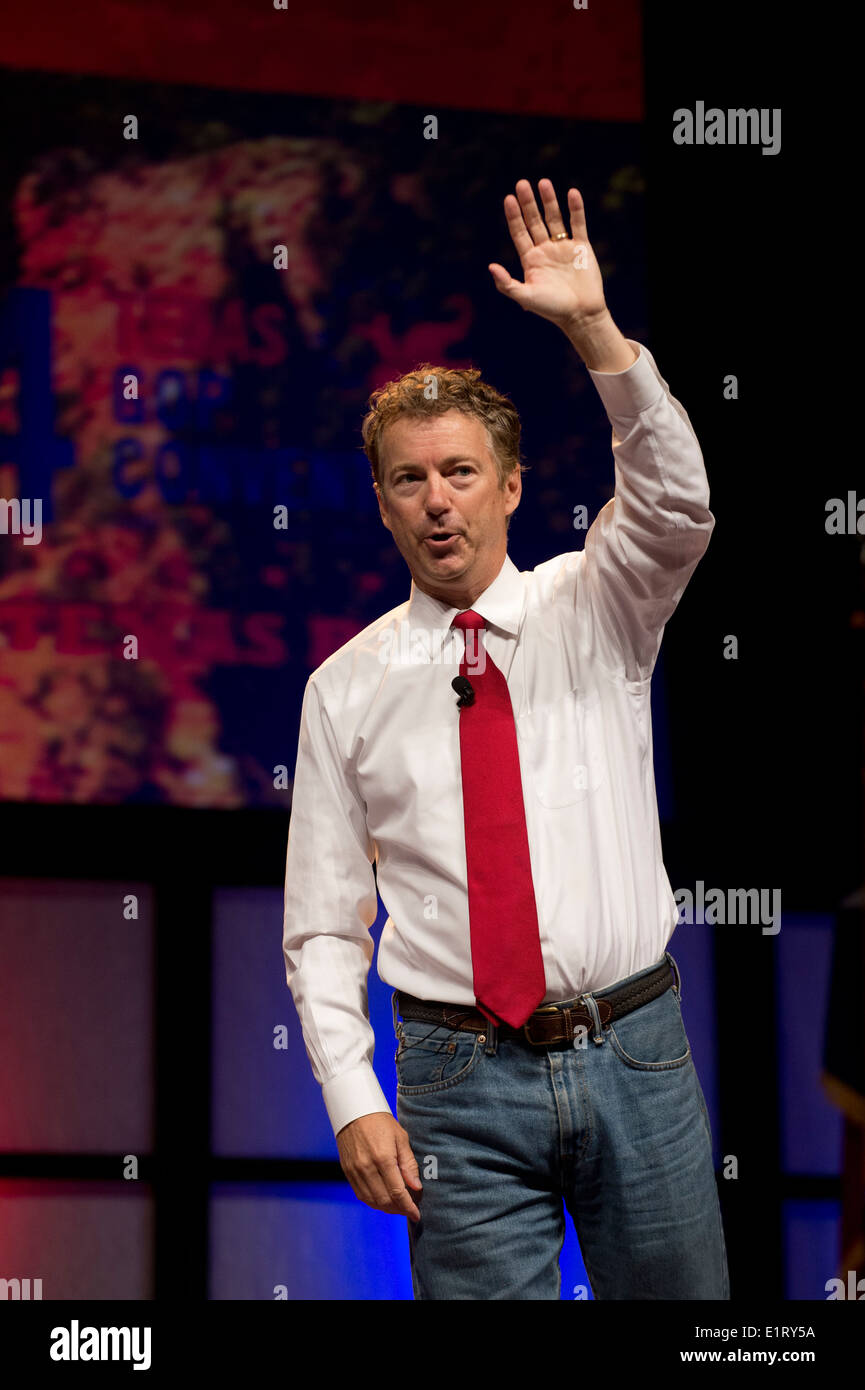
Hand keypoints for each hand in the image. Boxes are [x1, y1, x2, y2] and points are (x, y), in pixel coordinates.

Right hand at [335, 1111, 422, 1221]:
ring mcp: (355, 1171)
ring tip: (399, 1205)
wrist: (354, 1111)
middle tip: (410, 1208)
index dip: (409, 1207)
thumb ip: (409, 1164)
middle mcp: (367, 1168)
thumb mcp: (401, 1138)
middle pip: (385, 1200)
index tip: (417, 1215)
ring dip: (387, 1208)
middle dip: (400, 1209)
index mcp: (383, 1158)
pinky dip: (374, 1202)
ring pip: (373, 1201)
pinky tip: (384, 1199)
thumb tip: (416, 1187)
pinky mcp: (348, 1172)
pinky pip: (361, 1195)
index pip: (398, 1192)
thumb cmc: (381, 1122)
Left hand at [489, 178, 607, 333]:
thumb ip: (507, 283)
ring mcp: (563, 247)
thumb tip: (490, 266)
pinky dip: (575, 209)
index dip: (513, 216)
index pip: (519, 232)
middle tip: (522, 184)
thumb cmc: (552, 309)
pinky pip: (578, 223)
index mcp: (530, 259)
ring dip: (549, 201)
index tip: (509, 198)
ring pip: (555, 218)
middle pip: (534, 221)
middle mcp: (545, 250)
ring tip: (543, 183)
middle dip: (528, 203)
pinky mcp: (581, 246)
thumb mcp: (526, 297)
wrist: (581, 314)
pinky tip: (572, 194)